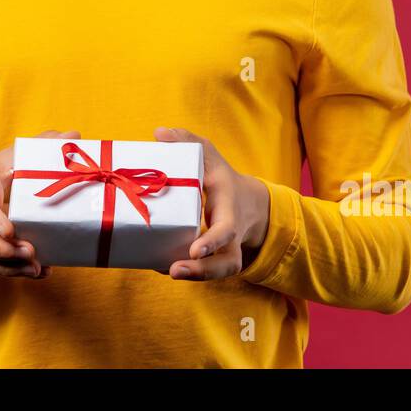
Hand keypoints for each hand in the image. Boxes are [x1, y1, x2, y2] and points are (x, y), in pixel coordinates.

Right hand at [0, 128, 79, 278]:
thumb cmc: (1, 171)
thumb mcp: (16, 154)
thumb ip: (43, 145)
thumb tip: (73, 136)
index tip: (10, 230)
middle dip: (1, 250)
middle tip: (30, 252)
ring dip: (9, 267)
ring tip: (37, 267)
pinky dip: (16, 273)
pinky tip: (41, 272)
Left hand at [154, 127, 270, 280]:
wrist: (251, 204)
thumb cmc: (222, 177)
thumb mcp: (210, 155)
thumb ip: (188, 142)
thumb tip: (159, 133)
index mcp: (229, 207)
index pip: (227, 228)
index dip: (213, 241)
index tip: (195, 250)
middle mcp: (232, 233)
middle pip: (227, 261)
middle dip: (204, 270)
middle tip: (175, 270)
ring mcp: (227, 250)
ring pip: (221, 271)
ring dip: (196, 276)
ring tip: (169, 272)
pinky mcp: (216, 259)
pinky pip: (207, 272)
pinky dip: (186, 272)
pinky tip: (159, 266)